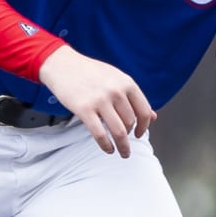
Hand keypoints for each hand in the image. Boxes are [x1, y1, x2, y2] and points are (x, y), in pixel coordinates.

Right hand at [38, 46, 154, 158]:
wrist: (62, 64)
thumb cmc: (89, 72)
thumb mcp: (116, 78)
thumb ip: (133, 97)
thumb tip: (153, 116)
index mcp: (126, 83)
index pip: (144, 111)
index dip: (144, 126)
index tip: (139, 134)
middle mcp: (116, 91)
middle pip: (131, 123)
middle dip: (129, 136)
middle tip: (124, 141)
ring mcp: (100, 100)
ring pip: (119, 132)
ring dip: (123, 146)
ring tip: (122, 152)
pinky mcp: (84, 109)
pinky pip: (100, 134)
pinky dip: (106, 146)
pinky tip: (108, 149)